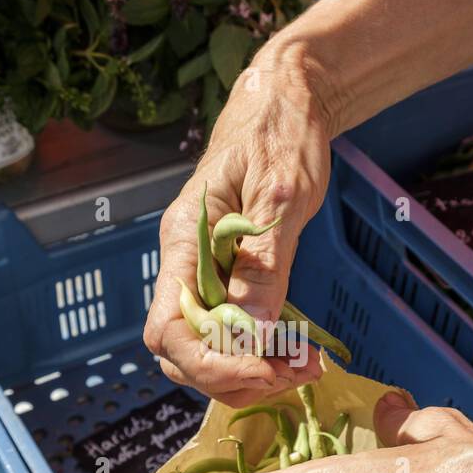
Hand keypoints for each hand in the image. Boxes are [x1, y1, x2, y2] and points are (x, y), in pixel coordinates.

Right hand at [143, 44, 332, 407]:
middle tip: (295, 373)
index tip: (264, 367)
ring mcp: (205, 272)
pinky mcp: (229, 274)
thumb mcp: (280, 196)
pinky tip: (298, 352)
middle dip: (234, 374)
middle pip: (183, 351)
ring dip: (251, 370)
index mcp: (183, 241)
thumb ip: (264, 264)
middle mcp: (184, 263)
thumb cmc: (280, 132)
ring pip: (207, 348)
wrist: (287, 98)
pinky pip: (232, 329)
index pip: (168, 330)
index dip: (209, 362)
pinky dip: (262, 351)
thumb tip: (250, 331)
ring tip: (304, 367)